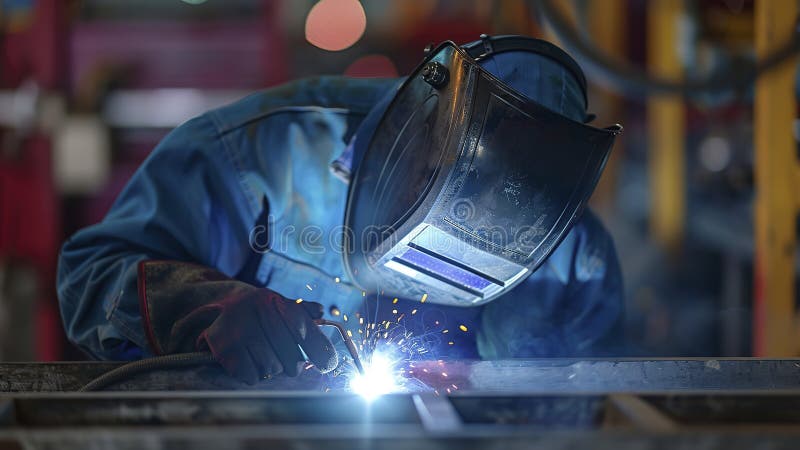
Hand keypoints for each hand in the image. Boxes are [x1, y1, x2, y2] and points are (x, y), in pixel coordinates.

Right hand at [186, 288, 337, 383]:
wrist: (219, 307)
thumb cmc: (259, 311)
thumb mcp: (280, 304)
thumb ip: (302, 310)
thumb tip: (320, 312)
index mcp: (276, 302)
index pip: (306, 332)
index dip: (321, 352)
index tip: (328, 365)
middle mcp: (259, 312)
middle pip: (292, 359)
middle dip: (290, 364)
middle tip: (283, 359)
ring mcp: (241, 330)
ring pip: (272, 369)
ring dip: (270, 368)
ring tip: (260, 355)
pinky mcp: (225, 348)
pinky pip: (252, 376)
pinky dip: (252, 374)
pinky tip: (247, 360)